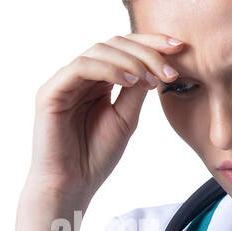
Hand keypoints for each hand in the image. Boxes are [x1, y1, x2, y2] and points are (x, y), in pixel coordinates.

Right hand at [27, 33, 185, 203]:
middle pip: (113, 43)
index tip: (181, 48)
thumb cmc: (95, 157)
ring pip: (99, 50)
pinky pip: (81, 67)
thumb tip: (157, 63)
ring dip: (131, 60)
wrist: (70, 186)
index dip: (152, 44)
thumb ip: (137, 90)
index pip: (124, 50)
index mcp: (97, 81)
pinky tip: (130, 81)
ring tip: (151, 80)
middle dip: (146, 51)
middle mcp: (79, 77)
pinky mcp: (50, 91)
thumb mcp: (126, 118)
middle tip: (170, 70)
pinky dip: (109, 69)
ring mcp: (64, 82)